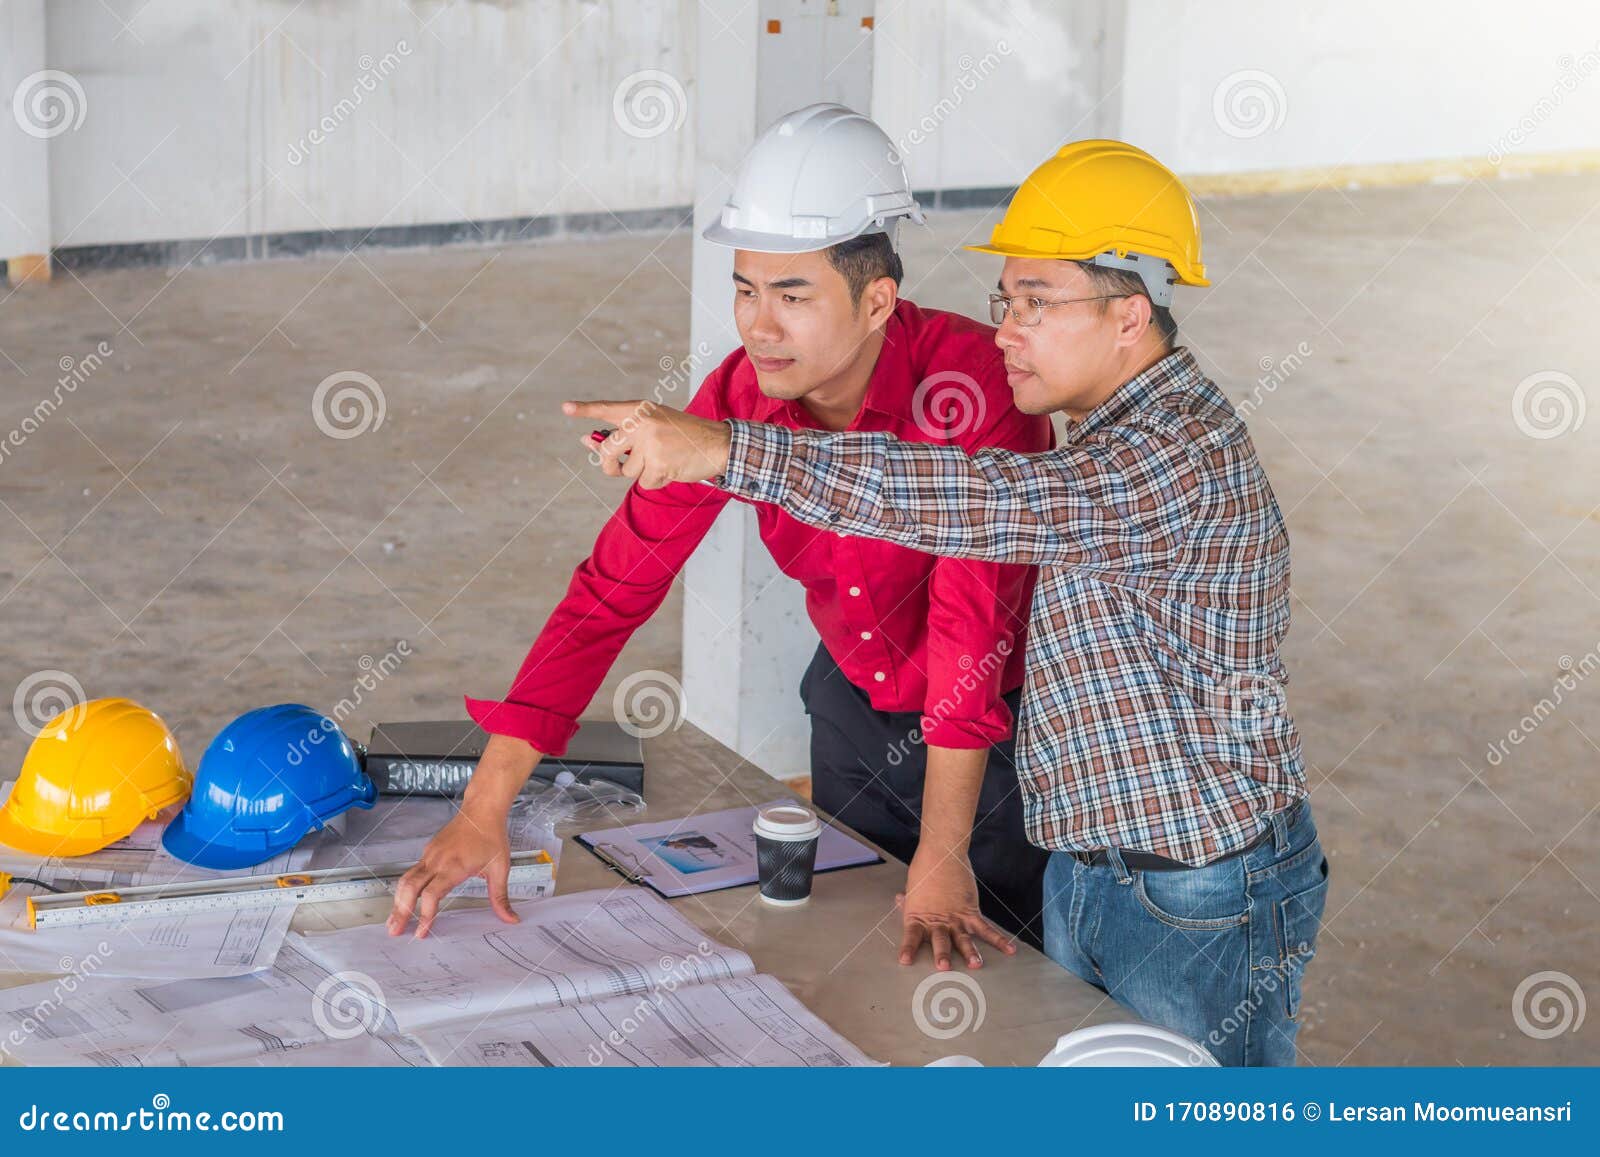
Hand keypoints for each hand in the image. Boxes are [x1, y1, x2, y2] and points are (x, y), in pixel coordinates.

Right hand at [387, 802, 517, 937]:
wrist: (482, 810)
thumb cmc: (491, 836)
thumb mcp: (500, 868)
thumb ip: (500, 897)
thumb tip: (511, 919)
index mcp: (454, 867)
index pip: (432, 894)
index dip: (425, 915)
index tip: (422, 932)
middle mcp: (437, 861)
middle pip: (410, 888)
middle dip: (401, 911)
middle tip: (394, 931)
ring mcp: (430, 855)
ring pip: (406, 880)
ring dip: (398, 901)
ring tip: (393, 920)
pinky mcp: (428, 851)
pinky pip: (412, 872)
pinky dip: (405, 888)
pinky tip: (404, 900)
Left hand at [563, 399, 730, 488]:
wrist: (718, 444)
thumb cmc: (684, 436)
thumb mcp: (653, 427)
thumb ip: (622, 434)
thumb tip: (586, 441)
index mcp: (640, 410)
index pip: (607, 409)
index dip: (585, 409)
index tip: (565, 408)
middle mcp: (642, 423)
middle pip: (608, 451)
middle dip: (609, 465)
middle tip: (616, 467)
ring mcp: (650, 444)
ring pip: (627, 471)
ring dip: (641, 473)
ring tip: (663, 461)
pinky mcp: (659, 464)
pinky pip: (645, 483)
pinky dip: (657, 482)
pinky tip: (672, 469)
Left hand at [895, 851, 1016, 969]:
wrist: (942, 853)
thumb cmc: (925, 870)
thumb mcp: (914, 888)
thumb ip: (909, 900)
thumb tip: (899, 899)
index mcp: (919, 917)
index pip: (911, 936)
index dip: (908, 949)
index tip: (905, 961)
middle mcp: (938, 920)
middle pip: (940, 940)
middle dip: (942, 954)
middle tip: (943, 967)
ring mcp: (956, 917)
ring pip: (964, 938)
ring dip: (970, 952)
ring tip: (975, 965)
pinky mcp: (971, 911)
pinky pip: (986, 928)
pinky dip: (999, 940)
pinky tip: (1009, 950)